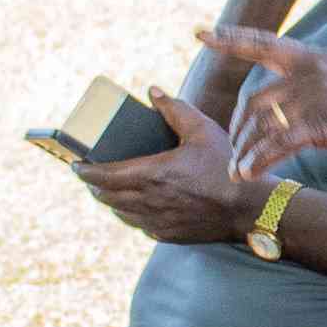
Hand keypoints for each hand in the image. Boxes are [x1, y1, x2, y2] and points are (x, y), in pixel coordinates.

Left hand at [74, 87, 268, 243]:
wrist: (249, 208)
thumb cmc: (227, 166)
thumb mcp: (203, 130)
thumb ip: (175, 109)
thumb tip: (153, 91)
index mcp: (152, 173)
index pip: (104, 175)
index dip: (85, 171)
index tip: (76, 165)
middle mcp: (149, 201)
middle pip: (106, 196)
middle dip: (94, 185)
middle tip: (91, 175)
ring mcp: (157, 222)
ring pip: (121, 213)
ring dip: (111, 201)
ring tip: (111, 190)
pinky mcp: (168, 235)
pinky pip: (140, 226)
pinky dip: (132, 215)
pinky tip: (138, 207)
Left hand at [206, 28, 326, 181]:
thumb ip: (321, 81)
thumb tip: (302, 95)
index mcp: (315, 57)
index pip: (263, 42)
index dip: (230, 38)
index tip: (200, 33)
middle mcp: (310, 72)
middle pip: (255, 98)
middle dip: (239, 128)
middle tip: (233, 150)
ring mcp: (317, 97)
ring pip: (262, 123)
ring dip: (244, 150)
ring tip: (236, 171)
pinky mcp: (326, 124)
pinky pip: (279, 144)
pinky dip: (258, 160)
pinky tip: (249, 173)